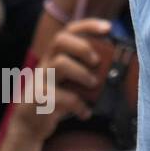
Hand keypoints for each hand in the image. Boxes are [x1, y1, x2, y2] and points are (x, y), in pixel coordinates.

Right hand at [8, 18, 109, 146]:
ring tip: (94, 84)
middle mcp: (47, 63)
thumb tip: (119, 65)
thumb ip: (88, 71)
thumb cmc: (58, 99)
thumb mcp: (72, 82)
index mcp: (57, 55)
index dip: (88, 25)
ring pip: (60, 64)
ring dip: (82, 73)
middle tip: (96, 61)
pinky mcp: (38, 97)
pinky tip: (85, 113)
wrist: (30, 125)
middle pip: (60, 40)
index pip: (69, 31)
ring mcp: (40, 79)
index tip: (108, 28)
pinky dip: (77, 105)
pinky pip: (59, 96)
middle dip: (83, 47)